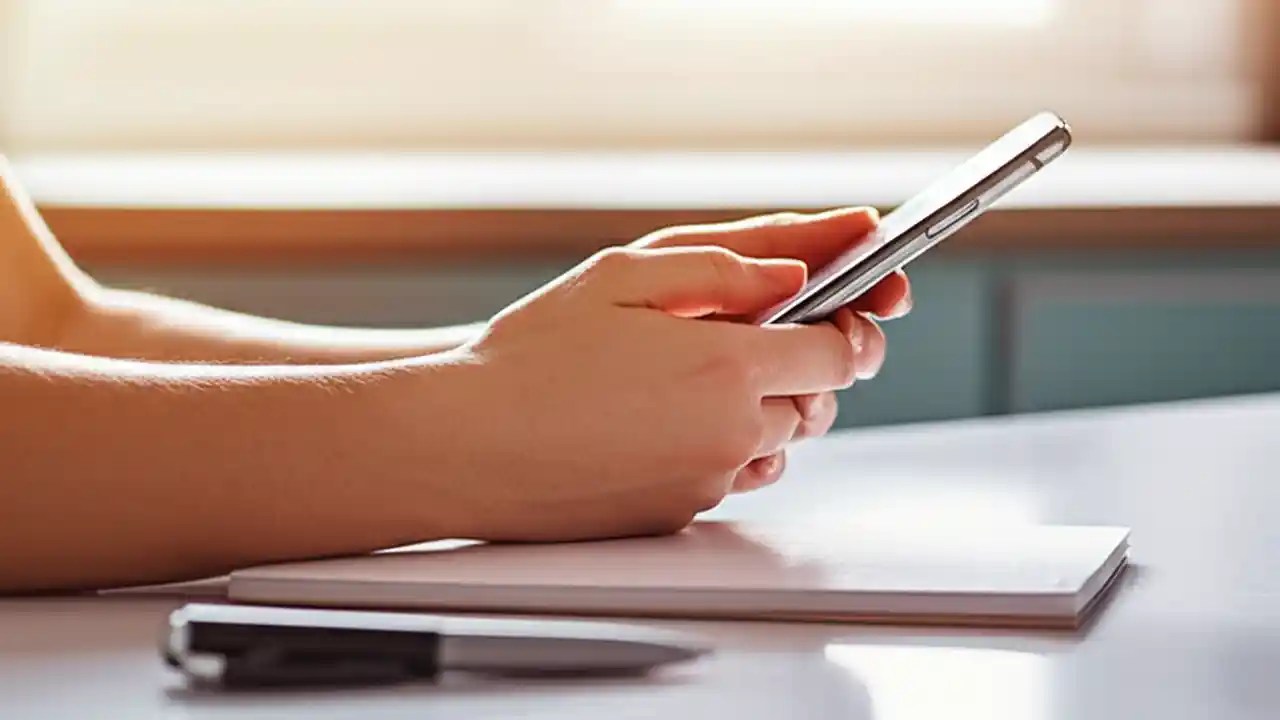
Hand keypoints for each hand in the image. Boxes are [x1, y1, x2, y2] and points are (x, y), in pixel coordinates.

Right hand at [452, 245, 868, 540]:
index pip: (837, 351)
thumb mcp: (622, 275)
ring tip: (692, 377)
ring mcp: (705, 481)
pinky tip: (662, 419)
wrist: (463, 445)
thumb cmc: (530, 356)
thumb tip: (795, 272)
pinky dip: (718, 447)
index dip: (843, 326)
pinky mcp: (677, 514)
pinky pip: (728, 477)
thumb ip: (725, 268)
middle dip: (798, 366)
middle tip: (750, 336)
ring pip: (775, 443)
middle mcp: (730, 433)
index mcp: (727, 365)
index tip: (834, 311)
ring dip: (758, 408)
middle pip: (815, 401)